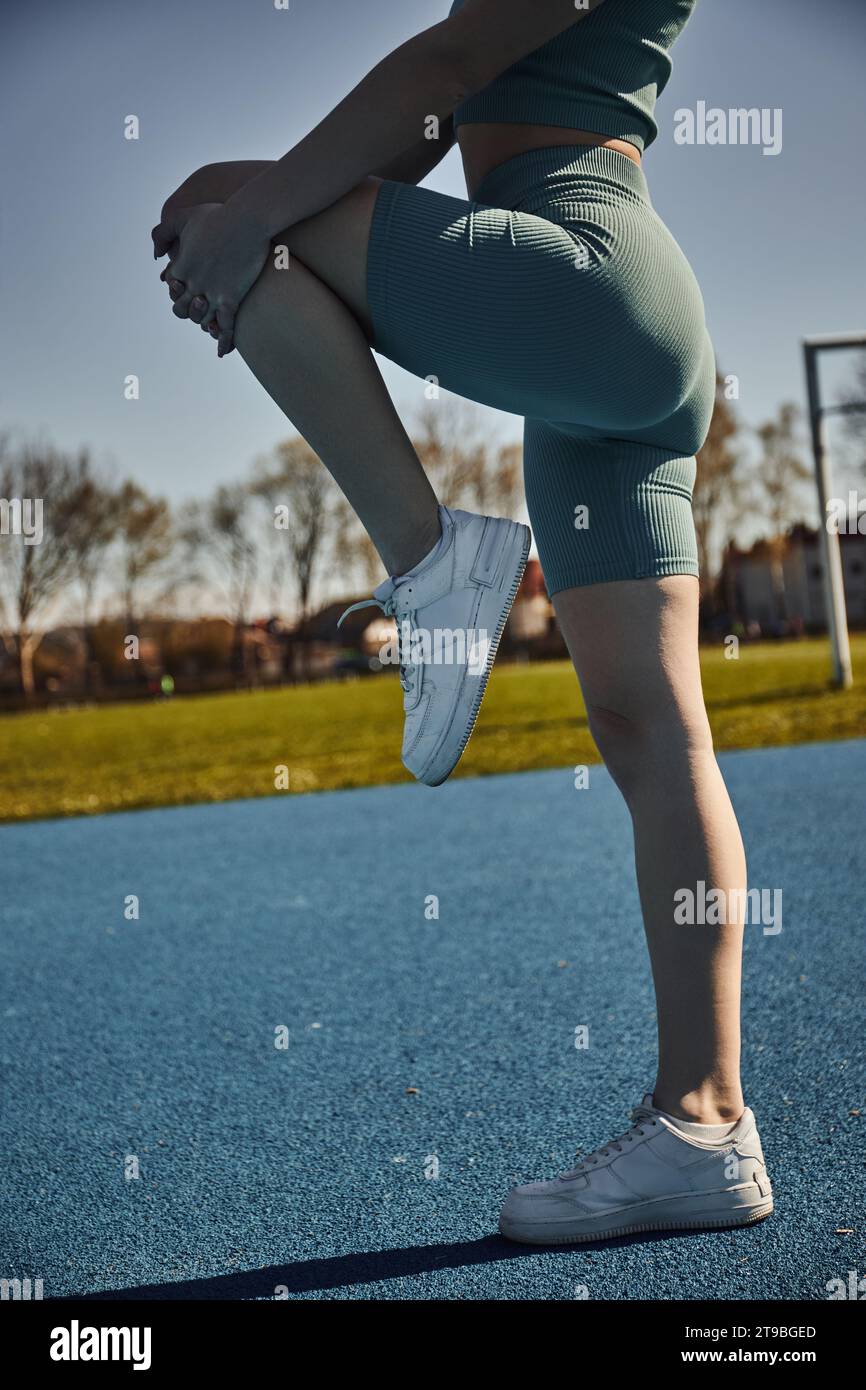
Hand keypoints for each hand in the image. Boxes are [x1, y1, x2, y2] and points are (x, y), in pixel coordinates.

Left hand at [151, 202, 270, 356]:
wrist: (247, 220)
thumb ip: (163, 232)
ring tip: (212, 324)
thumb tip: (156, 257)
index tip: (186, 288)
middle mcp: (192, 283)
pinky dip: (223, 341)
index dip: (177, 289)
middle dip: (188, 310)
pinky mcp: (231, 299)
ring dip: (206, 323)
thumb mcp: (182, 216)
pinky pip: (225, 327)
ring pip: (202, 320)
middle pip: (182, 310)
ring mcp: (211, 294)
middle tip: (200, 305)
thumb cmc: (218, 215)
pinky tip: (221, 351)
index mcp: (180, 266)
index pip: (171, 288)